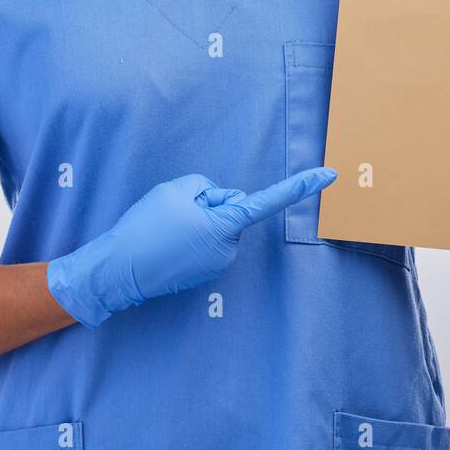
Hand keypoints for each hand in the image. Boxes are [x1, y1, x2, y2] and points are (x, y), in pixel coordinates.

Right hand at [47, 168, 336, 327]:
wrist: (118, 269)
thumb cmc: (146, 227)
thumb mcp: (175, 190)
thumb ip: (208, 186)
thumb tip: (222, 202)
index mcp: (226, 226)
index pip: (269, 201)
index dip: (302, 187)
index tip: (331, 175)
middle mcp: (229, 249)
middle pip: (232, 210)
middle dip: (210, 206)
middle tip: (176, 214)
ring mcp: (217, 264)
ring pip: (218, 227)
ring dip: (198, 223)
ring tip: (168, 231)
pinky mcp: (205, 273)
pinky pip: (206, 242)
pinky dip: (191, 238)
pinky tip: (168, 244)